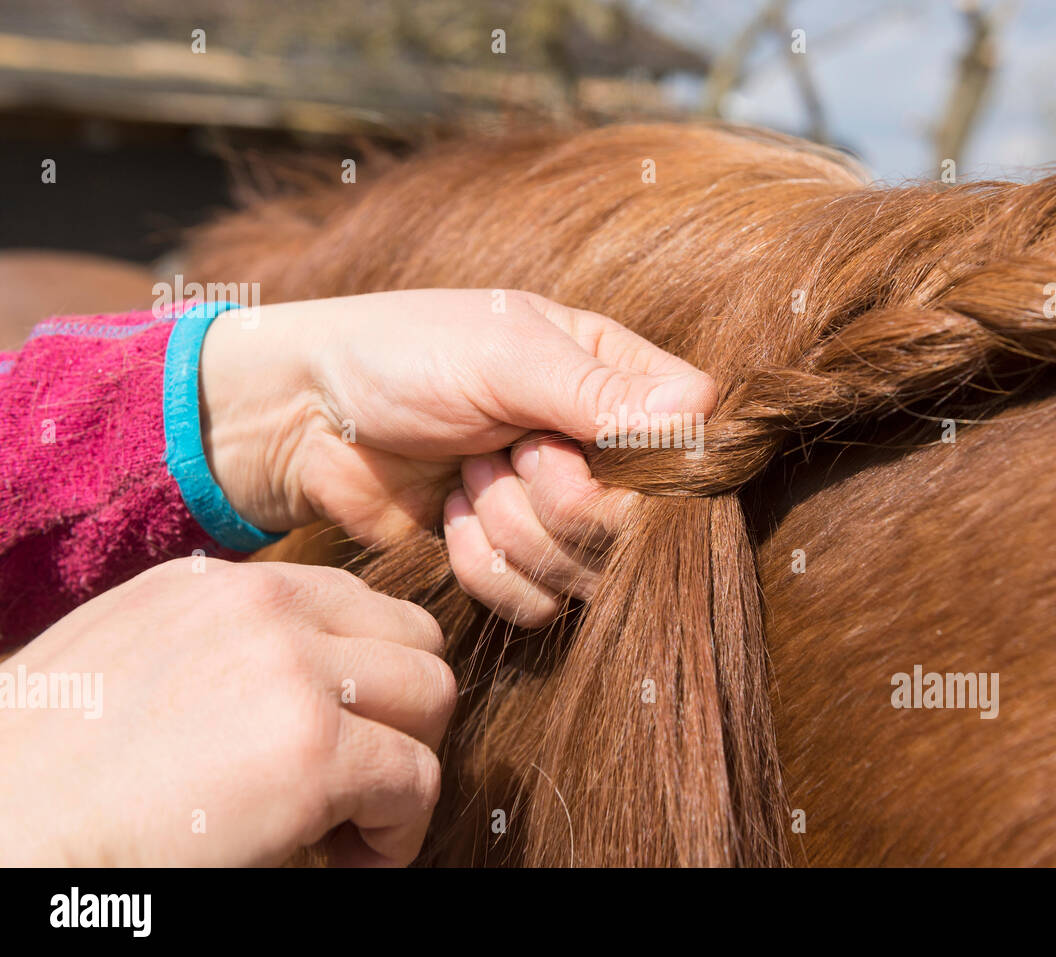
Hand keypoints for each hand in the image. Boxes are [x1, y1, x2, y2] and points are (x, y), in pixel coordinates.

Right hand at [0, 558, 451, 865]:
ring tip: (348, 822)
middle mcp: (266, 607)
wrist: (1, 829)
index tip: (340, 735)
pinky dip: (397, 831)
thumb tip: (305, 682)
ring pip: (433, 697)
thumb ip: (224, 646)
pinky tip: (342, 858)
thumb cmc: (50, 770)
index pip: (357, 602)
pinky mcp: (313, 751)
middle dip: (403, 714)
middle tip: (357, 779)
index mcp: (219, 584)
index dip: (368, 677)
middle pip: (415, 640)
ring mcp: (294, 670)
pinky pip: (417, 780)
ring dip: (407, 766)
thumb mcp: (135, 659)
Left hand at [199, 289, 716, 625]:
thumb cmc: (401, 357)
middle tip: (500, 449)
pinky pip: (533, 603)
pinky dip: (479, 561)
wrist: (306, 418)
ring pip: (582, 570)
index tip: (564, 443)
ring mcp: (559, 512)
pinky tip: (448, 513)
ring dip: (506, 525)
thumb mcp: (501, 355)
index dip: (636, 469)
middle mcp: (600, 451)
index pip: (686, 444)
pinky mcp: (514, 563)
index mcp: (613, 377)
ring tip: (465, 473)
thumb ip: (598, 391)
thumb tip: (699, 410)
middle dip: (551, 496)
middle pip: (635, 525)